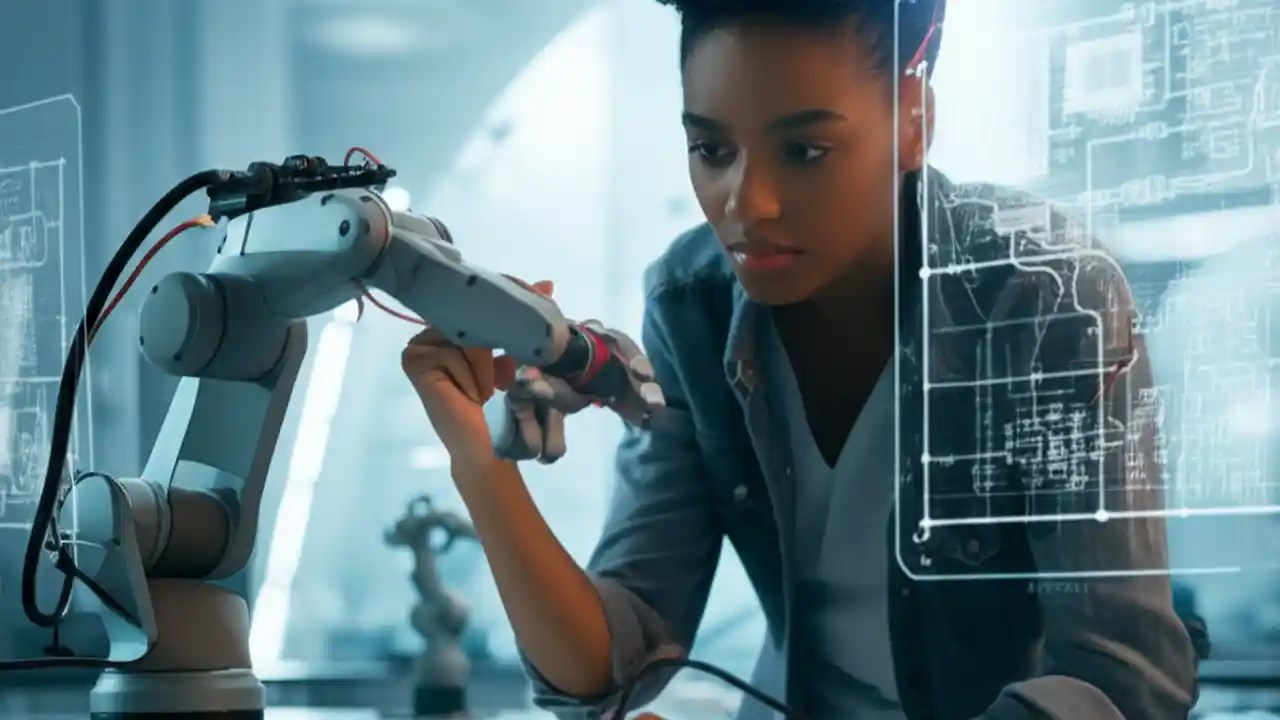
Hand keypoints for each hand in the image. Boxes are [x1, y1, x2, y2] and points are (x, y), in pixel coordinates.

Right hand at [401, 279, 553, 470]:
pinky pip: (453, 353)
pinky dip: (471, 376)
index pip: (478, 307)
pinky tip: (471, 396)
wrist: (491, 443)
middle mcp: (432, 333)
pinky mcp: (413, 360)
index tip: (531, 305)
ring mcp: (418, 346)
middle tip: (507, 373)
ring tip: (486, 392)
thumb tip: (547, 283)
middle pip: (471, 318)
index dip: (503, 309)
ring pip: (465, 336)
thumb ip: (524, 320)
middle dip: (498, 340)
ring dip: (486, 366)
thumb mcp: (518, 355)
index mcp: (454, 329)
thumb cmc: (504, 402)